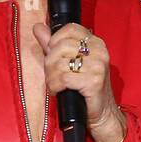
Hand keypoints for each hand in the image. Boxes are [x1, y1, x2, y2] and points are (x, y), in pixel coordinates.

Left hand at [31, 22, 126, 141]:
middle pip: (60, 47)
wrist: (102, 113)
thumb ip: (53, 44)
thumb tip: (38, 27)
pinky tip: (58, 91)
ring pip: (59, 64)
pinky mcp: (93, 81)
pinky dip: (55, 86)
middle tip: (53, 75)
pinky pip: (63, 78)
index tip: (54, 53)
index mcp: (96, 43)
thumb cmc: (84, 88)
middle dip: (49, 63)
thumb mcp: (70, 62)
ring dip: (51, 78)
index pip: (70, 28)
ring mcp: (98, 66)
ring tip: (55, 85)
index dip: (55, 40)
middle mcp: (99, 51)